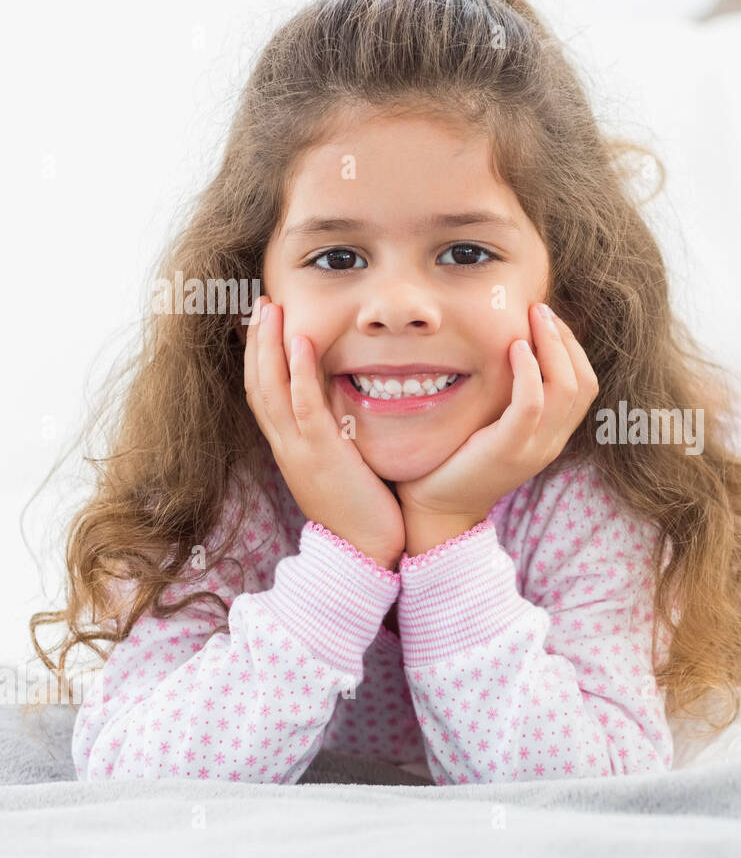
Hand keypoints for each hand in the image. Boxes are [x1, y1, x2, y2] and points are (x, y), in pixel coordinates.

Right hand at [243, 295, 405, 569]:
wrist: (366, 555)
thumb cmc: (363, 512)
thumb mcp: (344, 465)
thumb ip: (339, 435)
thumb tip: (346, 407)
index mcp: (291, 448)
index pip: (265, 394)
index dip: (260, 357)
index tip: (262, 324)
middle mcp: (287, 446)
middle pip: (258, 384)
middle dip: (257, 341)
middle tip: (260, 302)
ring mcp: (299, 451)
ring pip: (271, 388)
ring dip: (269, 345)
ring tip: (270, 307)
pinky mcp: (322, 456)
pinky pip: (304, 407)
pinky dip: (299, 372)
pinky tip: (301, 342)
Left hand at [396, 302, 597, 531]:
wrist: (436, 507)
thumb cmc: (455, 459)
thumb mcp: (491, 423)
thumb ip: (507, 395)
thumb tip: (507, 346)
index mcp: (551, 436)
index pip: (584, 385)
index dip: (571, 347)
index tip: (546, 319)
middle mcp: (551, 442)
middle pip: (584, 383)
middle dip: (566, 339)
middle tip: (540, 309)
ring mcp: (534, 448)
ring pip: (567, 388)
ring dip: (553, 345)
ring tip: (533, 318)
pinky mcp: (508, 450)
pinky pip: (532, 403)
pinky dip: (528, 369)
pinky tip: (514, 347)